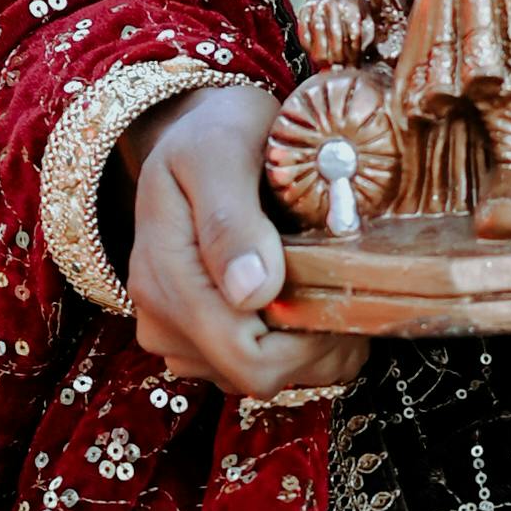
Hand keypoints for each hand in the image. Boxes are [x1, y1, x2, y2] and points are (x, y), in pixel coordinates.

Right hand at [122, 79, 336, 407]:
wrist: (192, 132)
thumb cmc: (212, 131)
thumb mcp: (219, 152)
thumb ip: (230, 220)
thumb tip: (253, 292)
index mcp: (166, 277)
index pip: (247, 358)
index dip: (307, 346)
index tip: (342, 299)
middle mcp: (162, 318)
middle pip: (256, 377)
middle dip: (315, 347)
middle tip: (348, 293)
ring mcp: (175, 333)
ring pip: (258, 379)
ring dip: (307, 348)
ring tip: (329, 289)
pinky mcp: (192, 338)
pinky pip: (251, 369)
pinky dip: (291, 348)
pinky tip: (307, 303)